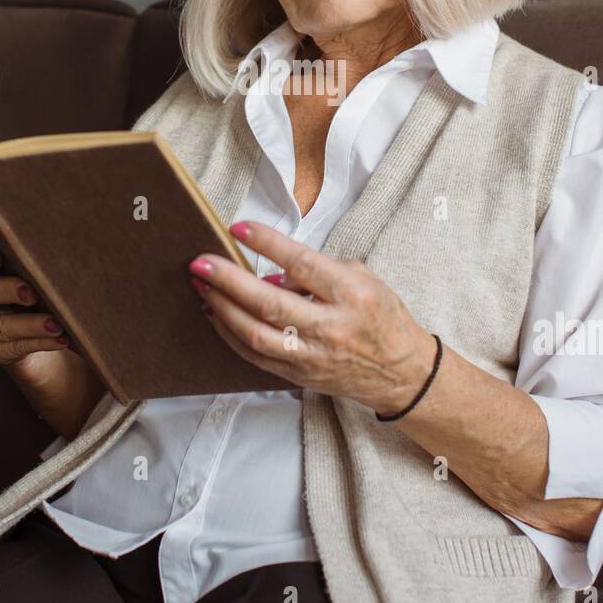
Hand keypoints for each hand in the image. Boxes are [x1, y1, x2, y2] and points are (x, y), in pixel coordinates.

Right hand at [0, 242, 70, 372]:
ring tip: (55, 324)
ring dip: (31, 325)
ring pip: (1, 327)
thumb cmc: (9, 277)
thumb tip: (47, 248)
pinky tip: (59, 338)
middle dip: (7, 292)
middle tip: (31, 293)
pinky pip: (16, 347)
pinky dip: (41, 342)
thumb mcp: (5, 264)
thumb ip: (15, 256)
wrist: (9, 317)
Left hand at [188, 220, 436, 415]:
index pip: (303, 264)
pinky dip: (230, 334)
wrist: (401, 372)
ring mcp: (314, 355)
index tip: (238, 228)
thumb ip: (316, 271)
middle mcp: (332, 327)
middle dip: (229, 281)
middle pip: (270, 303)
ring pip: (256, 334)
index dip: (268, 244)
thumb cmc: (381, 316)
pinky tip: (215, 314)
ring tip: (201, 286)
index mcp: (352, 294)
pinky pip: (255, 356)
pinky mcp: (300, 375)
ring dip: (222, 308)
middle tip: (201, 262)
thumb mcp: (362, 278)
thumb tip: (270, 271)